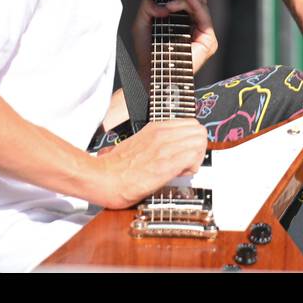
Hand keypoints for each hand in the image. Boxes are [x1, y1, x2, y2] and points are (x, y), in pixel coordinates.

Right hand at [91, 118, 207, 209]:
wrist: (102, 178)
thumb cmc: (116, 167)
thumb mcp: (139, 142)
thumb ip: (156, 141)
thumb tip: (170, 148)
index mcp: (156, 127)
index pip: (191, 123)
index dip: (192, 139)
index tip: (185, 151)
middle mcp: (162, 134)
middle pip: (199, 131)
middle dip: (198, 147)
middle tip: (187, 161)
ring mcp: (164, 147)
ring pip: (200, 141)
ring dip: (197, 157)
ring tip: (183, 168)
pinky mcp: (165, 164)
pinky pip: (193, 157)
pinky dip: (192, 167)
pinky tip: (180, 174)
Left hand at [131, 0, 218, 77]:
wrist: (149, 70)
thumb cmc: (148, 53)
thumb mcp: (142, 24)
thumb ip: (147, 8)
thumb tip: (161, 4)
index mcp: (182, 22)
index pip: (188, 2)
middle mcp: (193, 26)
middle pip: (197, 1)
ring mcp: (202, 34)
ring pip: (202, 6)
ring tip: (173, 3)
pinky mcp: (207, 40)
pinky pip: (206, 18)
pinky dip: (197, 5)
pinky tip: (187, 0)